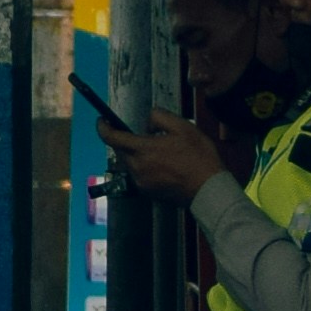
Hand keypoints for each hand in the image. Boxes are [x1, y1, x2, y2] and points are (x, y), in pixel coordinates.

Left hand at [106, 112, 231, 206]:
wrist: (208, 189)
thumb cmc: (198, 156)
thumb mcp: (182, 126)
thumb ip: (159, 117)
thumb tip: (147, 125)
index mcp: (142, 150)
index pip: (111, 137)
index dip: (102, 127)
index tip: (102, 121)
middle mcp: (137, 167)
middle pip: (120, 150)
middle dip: (126, 140)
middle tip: (145, 135)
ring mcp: (141, 182)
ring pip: (130, 163)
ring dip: (137, 154)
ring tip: (159, 151)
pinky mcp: (148, 192)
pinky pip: (139, 175)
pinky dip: (145, 167)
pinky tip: (163, 165)